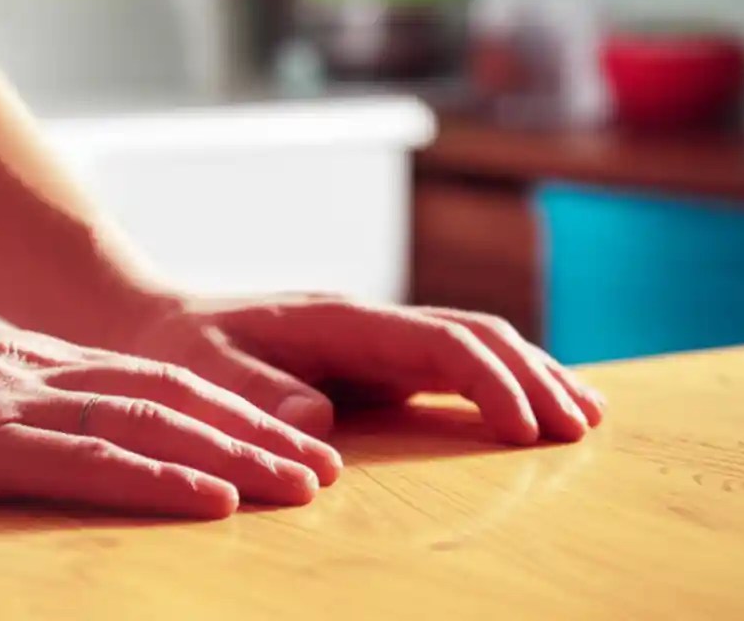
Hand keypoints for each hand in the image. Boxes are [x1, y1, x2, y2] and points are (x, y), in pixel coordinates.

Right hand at [0, 295, 340, 517]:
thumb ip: (6, 404)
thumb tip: (52, 433)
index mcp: (35, 365)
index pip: (157, 384)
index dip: (232, 413)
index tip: (289, 443)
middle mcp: (41, 374)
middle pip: (177, 399)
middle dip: (259, 435)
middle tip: (329, 470)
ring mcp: (14, 403)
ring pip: (152, 424)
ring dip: (236, 456)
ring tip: (302, 486)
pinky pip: (86, 460)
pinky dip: (158, 480)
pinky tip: (211, 501)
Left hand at [120, 294, 605, 444]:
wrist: (157, 325)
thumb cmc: (179, 350)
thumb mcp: (203, 371)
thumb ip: (254, 393)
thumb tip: (320, 423)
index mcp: (338, 318)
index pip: (437, 340)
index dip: (490, 379)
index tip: (526, 425)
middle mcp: (368, 323)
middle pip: (474, 336)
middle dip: (533, 375)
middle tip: (583, 425)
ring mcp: (375, 341)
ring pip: (473, 346)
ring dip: (530, 375)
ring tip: (586, 414)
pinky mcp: (373, 364)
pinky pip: (451, 368)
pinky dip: (499, 385)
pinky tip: (529, 410)